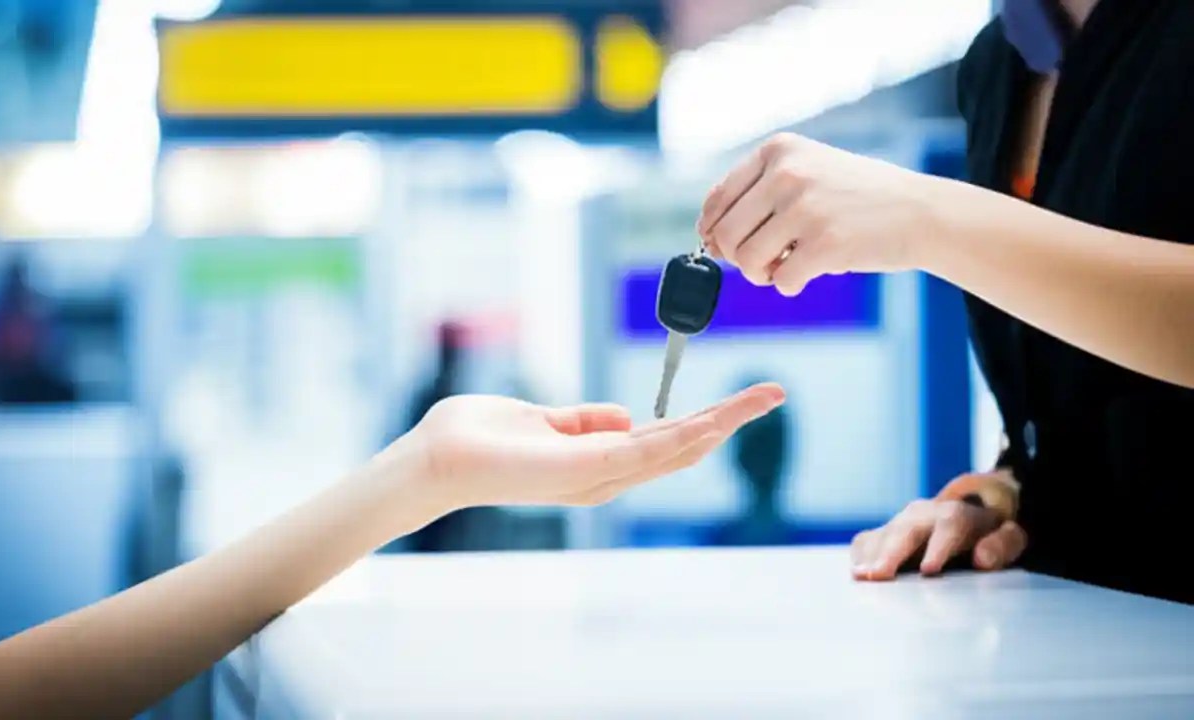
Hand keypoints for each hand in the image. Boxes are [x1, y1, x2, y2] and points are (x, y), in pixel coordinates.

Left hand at [392, 384, 785, 513]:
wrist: (434, 458)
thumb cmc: (475, 437)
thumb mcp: (540, 418)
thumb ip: (582, 419)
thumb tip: (624, 415)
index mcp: (594, 460)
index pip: (662, 439)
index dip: (705, 421)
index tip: (743, 401)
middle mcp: (602, 475)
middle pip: (679, 447)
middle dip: (729, 421)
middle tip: (773, 394)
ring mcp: (595, 476)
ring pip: (671, 449)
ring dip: (719, 424)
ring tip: (760, 399)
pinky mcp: (581, 469)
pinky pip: (642, 451)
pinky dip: (679, 435)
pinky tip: (712, 421)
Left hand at [697, 133, 955, 295]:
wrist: (922, 211)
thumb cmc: (858, 197)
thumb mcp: (807, 172)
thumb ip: (758, 196)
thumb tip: (707, 239)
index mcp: (778, 151)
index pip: (717, 199)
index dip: (712, 231)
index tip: (720, 246)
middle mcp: (787, 173)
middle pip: (725, 234)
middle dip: (738, 258)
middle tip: (764, 262)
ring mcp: (805, 208)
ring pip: (747, 261)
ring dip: (762, 274)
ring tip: (787, 265)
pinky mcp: (824, 244)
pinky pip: (780, 281)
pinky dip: (790, 284)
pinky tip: (810, 272)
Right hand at [850, 470, 1026, 580]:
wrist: (968, 517)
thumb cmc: (989, 536)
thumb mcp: (1009, 538)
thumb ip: (1002, 545)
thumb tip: (982, 558)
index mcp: (958, 514)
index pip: (949, 525)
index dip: (939, 547)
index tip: (929, 571)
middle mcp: (924, 513)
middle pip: (906, 529)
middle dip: (892, 553)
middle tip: (880, 575)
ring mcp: (901, 521)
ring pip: (884, 535)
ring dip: (871, 556)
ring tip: (862, 577)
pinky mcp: (885, 531)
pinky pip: (867, 540)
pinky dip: (860, 555)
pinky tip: (857, 573)